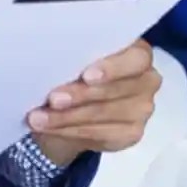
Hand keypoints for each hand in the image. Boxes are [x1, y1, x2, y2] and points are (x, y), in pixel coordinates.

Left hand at [26, 39, 161, 165]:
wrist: (79, 104)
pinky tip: (49, 128)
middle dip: (81, 95)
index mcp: (138, 52)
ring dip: (67, 117)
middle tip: (53, 99)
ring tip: (39, 118)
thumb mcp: (77, 56)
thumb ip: (76, 55)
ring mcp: (142, 109)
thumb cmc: (79, 69)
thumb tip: (50, 53)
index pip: (136, 58)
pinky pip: (98, 134)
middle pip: (116, 89)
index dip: (112, 68)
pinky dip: (68, 131)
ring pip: (103, 114)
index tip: (86, 76)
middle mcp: (147, 80)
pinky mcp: (132, 133)